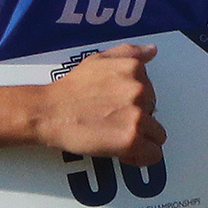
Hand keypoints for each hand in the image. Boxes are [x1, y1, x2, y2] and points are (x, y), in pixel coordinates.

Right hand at [35, 43, 165, 164]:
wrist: (49, 111)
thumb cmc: (71, 88)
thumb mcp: (99, 59)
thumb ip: (129, 53)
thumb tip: (151, 51)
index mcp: (135, 69)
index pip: (151, 92)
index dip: (135, 104)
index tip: (119, 108)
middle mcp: (140, 90)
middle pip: (154, 113)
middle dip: (138, 119)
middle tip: (112, 122)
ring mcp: (137, 115)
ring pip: (157, 135)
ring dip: (140, 139)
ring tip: (115, 136)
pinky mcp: (131, 139)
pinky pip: (153, 154)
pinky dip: (141, 156)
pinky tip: (124, 152)